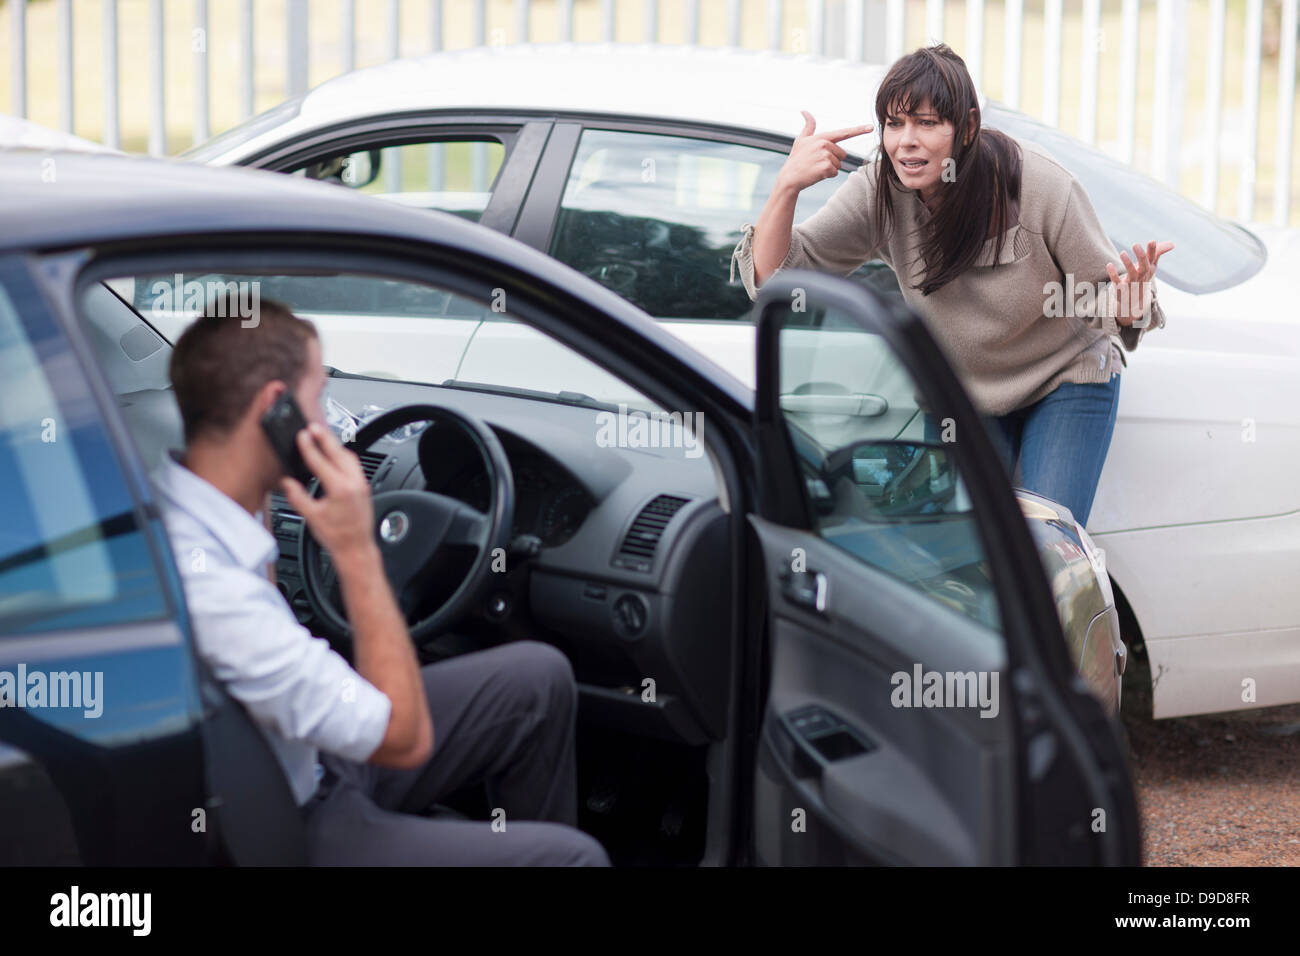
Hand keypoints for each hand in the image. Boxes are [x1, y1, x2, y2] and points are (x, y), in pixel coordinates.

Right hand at [280, 423, 375, 561]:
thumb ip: (298, 497)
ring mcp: (362, 485)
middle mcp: (354, 483)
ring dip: (336, 446)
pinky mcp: (365, 488)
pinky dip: (344, 457)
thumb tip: (287, 483)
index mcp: (340, 489)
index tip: (302, 435)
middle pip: (339, 452)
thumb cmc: (337, 537)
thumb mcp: (311, 517)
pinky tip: (337, 456)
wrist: (356, 549)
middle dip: (325, 438)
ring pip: (350, 457)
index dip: (309, 446)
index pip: (321, 461)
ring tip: (324, 437)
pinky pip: (355, 466)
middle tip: (314, 427)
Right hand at [777, 111, 873, 192]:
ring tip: (816, 168)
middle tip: (817, 162)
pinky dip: (827, 175)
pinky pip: (835, 172)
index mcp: (822, 137)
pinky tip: (816, 174)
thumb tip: (805, 111)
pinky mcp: (826, 167)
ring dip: (830, 168)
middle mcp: (824, 144)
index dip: (859, 130)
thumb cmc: (796, 159)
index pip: (844, 133)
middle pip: (842, 154)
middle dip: (833, 160)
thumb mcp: (801, 140)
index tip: (871, 127)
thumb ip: (808, 126)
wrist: (789, 177)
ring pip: (839, 164)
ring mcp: (825, 155)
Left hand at [1106, 240, 1173, 326]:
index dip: (1153, 250)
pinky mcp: (1120, 289)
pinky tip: (1109, 265)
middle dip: (1140, 256)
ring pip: (1131, 274)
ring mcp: (1131, 283)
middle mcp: (1141, 276)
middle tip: (1135, 244)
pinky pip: (1117, 282)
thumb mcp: (1150, 266)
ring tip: (1122, 252)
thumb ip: (1158, 253)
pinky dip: (1113, 274)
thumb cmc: (1142, 277)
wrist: (1133, 300)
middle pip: (1143, 266)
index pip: (1152, 259)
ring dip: (1127, 263)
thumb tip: (1173, 244)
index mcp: (1149, 269)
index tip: (1152, 241)